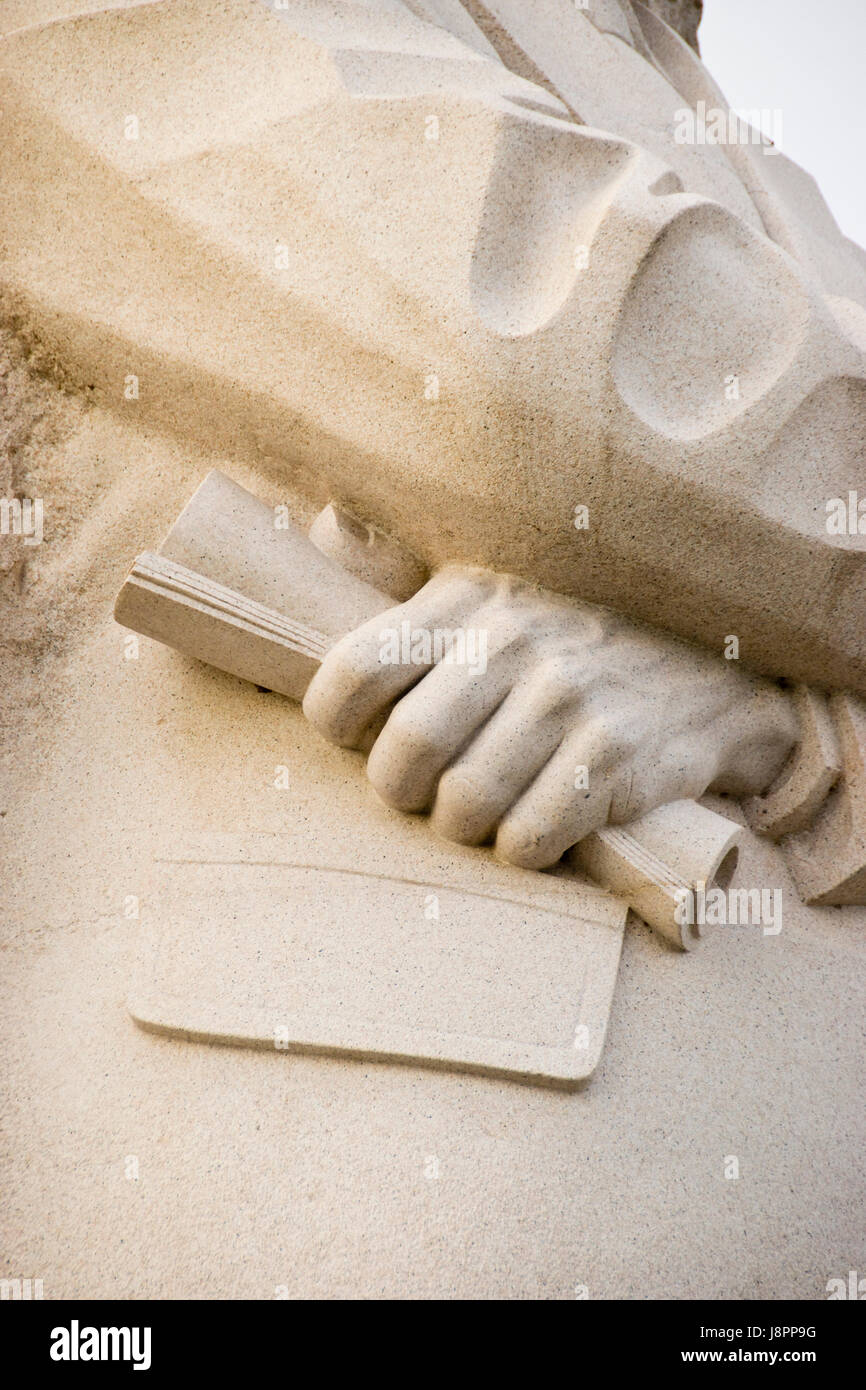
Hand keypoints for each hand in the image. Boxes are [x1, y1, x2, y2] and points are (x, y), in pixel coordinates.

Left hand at [302, 566, 797, 868]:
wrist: (712, 662)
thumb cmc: (573, 636)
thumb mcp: (493, 585)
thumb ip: (407, 569)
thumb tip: (319, 527)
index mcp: (465, 599)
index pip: (357, 669)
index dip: (337, 722)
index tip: (358, 740)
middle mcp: (512, 641)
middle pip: (405, 752)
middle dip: (400, 793)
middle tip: (422, 793)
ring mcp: (566, 696)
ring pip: (463, 806)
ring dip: (463, 827)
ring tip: (482, 813)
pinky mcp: (614, 753)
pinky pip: (528, 838)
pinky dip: (521, 850)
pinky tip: (536, 828)